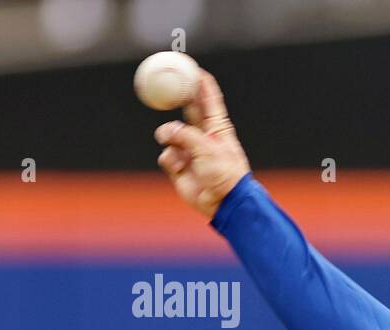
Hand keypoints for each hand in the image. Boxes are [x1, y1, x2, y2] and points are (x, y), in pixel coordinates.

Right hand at [154, 71, 250, 219]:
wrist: (224, 203)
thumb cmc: (225, 174)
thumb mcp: (207, 149)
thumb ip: (184, 135)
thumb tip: (165, 132)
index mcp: (218, 127)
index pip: (209, 99)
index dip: (201, 82)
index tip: (192, 67)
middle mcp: (203, 136)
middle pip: (187, 108)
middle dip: (177, 96)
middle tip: (166, 82)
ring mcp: (190, 150)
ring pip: (170, 132)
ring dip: (168, 136)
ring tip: (172, 141)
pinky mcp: (179, 166)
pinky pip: (166, 154)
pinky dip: (170, 159)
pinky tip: (180, 168)